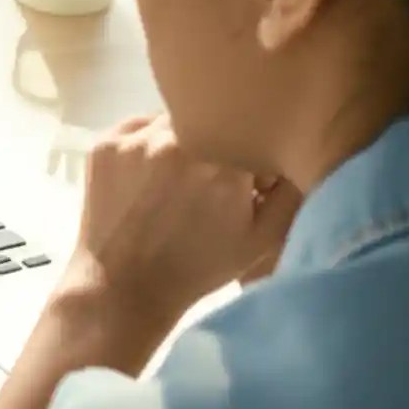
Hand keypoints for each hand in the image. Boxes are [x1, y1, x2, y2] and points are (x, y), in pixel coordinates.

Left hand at [60, 116, 301, 322]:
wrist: (123, 288)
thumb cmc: (198, 266)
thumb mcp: (264, 238)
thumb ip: (295, 189)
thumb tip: (303, 147)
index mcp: (226, 162)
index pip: (253, 135)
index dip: (252, 159)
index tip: (244, 185)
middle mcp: (179, 139)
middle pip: (211, 123)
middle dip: (215, 146)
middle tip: (203, 186)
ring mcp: (136, 139)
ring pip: (173, 121)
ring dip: (180, 141)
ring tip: (173, 184)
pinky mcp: (105, 144)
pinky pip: (137, 128)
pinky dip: (145, 146)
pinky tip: (146, 180)